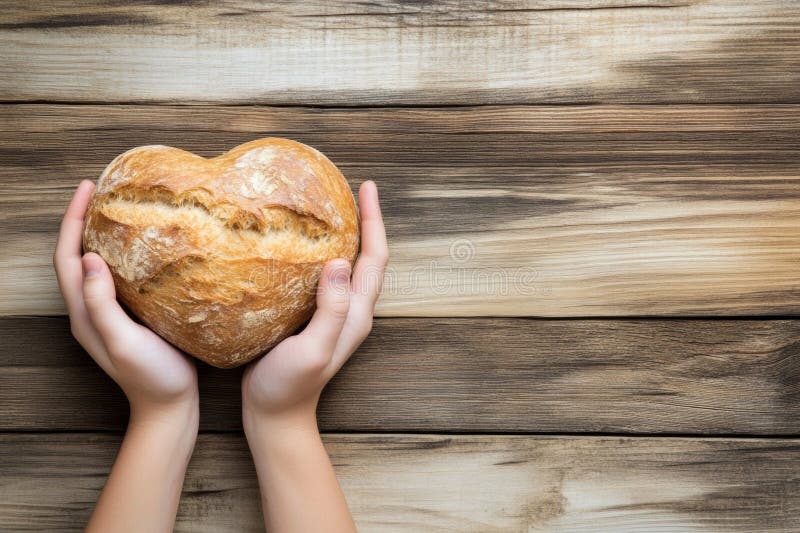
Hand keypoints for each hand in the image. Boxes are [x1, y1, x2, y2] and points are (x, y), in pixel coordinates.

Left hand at [53, 180, 198, 423]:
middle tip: (101, 190)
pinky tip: (143, 246)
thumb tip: (90, 258)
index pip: (68, 257)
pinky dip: (122, 253)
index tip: (88, 187)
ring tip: (117, 209)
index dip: (72, 220)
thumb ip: (102, 304)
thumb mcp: (125, 342)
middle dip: (81, 220)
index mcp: (84, 314)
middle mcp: (90, 312)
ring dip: (99, 235)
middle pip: (75, 257)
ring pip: (94, 265)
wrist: (170, 408)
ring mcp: (109, 316)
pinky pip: (117, 277)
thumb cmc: (152, 378)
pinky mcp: (130, 318)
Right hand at [242, 180, 388, 430]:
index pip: (375, 259)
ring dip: (346, 235)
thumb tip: (340, 262)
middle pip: (367, 257)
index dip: (374, 221)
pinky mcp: (313, 318)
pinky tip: (301, 244)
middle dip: (365, 221)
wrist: (275, 417)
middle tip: (351, 189)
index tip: (368, 187)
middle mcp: (350, 311)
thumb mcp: (313, 349)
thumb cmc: (290, 387)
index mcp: (356, 314)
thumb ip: (330, 309)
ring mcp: (333, 315)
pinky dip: (321, 253)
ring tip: (331, 207)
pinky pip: (324, 277)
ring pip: (348, 265)